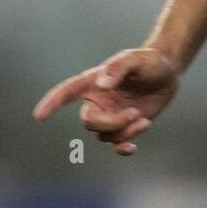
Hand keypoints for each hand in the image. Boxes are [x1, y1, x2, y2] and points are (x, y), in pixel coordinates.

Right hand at [33, 47, 179, 155]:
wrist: (168, 71)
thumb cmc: (149, 61)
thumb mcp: (136, 58)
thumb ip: (118, 68)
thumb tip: (102, 84)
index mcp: (93, 82)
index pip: (67, 93)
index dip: (52, 103)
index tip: (39, 116)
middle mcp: (97, 101)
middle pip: (88, 122)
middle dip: (110, 123)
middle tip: (134, 113)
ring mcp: (110, 115)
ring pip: (104, 135)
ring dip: (124, 131)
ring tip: (143, 118)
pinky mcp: (124, 126)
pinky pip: (115, 145)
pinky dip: (122, 149)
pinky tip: (132, 148)